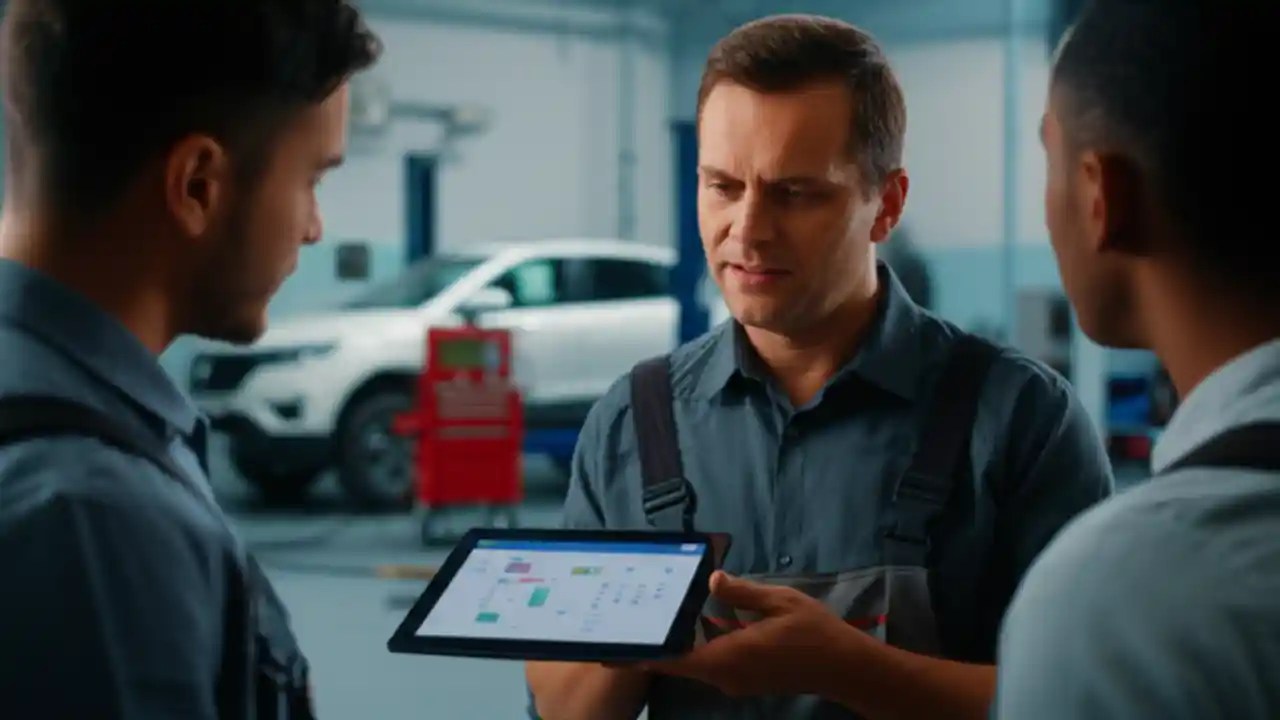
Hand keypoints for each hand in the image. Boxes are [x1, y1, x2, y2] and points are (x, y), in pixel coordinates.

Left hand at [635, 570, 867, 698]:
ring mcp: (736, 679)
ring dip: (682, 639)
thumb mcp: (779, 601)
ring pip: (697, 659)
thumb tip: (712, 577)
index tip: (611, 650)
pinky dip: (705, 640)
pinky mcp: (746, 678)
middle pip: (680, 661)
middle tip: (630, 618)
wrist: (845, 667)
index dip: (641, 655)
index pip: (674, 660)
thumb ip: (742, 591)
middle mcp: (726, 675)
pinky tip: (703, 614)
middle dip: (657, 641)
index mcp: (728, 658)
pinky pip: (715, 659)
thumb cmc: (813, 632)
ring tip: (660, 611)